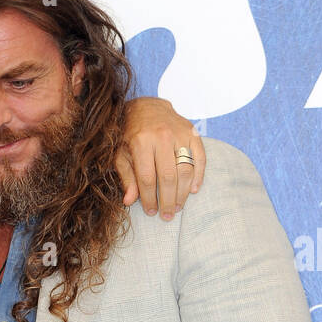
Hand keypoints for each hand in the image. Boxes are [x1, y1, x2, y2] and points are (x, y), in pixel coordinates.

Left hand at [116, 98, 205, 218]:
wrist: (147, 106)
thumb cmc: (130, 134)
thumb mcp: (121, 154)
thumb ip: (126, 177)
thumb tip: (129, 201)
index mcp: (141, 142)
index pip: (147, 178)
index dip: (149, 198)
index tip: (151, 212)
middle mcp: (162, 136)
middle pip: (168, 177)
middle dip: (168, 200)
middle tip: (167, 216)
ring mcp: (180, 133)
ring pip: (185, 170)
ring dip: (183, 193)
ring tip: (178, 207)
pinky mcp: (193, 132)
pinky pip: (200, 158)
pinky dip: (199, 176)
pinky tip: (193, 190)